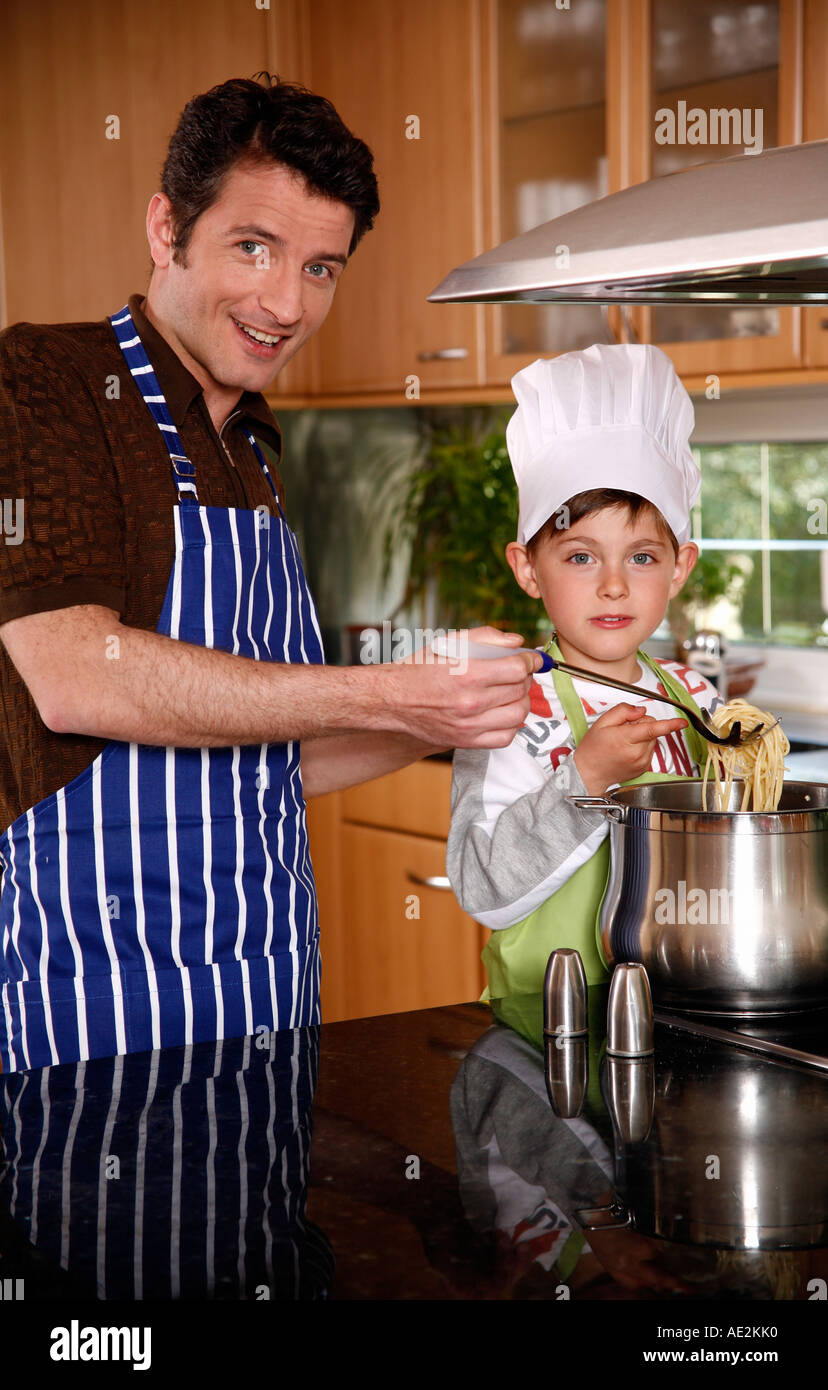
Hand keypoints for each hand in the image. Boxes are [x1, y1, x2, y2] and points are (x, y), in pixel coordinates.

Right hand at [388, 625, 542, 749]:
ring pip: (518, 714)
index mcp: (467, 674)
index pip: (518, 668)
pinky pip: (505, 737)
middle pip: (520, 690)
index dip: (531, 661)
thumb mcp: (448, 642)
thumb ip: (486, 637)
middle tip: (517, 672)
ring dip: (521, 700)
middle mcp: (470, 702)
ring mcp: (469, 725)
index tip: (532, 659)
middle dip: (525, 677)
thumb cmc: (419, 669)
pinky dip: (511, 724)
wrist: (392, 700)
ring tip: (511, 691)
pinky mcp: (466, 742)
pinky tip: (502, 711)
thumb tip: (518, 642)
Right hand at [573, 703, 687, 794]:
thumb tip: (640, 710)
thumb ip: (622, 711)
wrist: (588, 773)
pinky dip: (640, 747)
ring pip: (652, 739)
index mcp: (625, 739)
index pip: (652, 729)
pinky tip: (626, 751)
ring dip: (641, 737)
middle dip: (640, 725)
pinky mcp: (644, 767)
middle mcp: (636, 752)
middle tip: (622, 731)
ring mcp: (641, 762)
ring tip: (623, 742)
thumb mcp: (602, 723)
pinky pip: (649, 749)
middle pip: (651, 728)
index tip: (682, 722)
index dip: (669, 724)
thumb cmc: (592, 750)